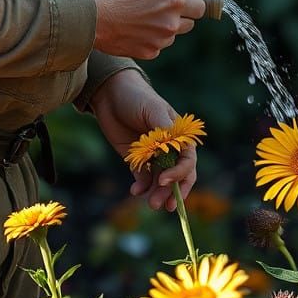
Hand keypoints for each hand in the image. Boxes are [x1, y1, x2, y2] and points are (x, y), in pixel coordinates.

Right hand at [82, 0, 206, 58]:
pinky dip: (156, 31)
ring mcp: (162, 38)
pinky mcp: (150, 51)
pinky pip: (162, 41)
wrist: (82, 22)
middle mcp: (172, 18)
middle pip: (198, 7)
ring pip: (181, 26)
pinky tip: (138, 22)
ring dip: (173, 15)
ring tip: (152, 6)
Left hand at [89, 70, 196, 210]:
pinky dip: (142, 187)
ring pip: (161, 181)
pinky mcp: (136, 159)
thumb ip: (165, 130)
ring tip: (151, 204)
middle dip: (172, 191)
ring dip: (158, 193)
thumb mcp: (153, 109)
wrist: (109, 92)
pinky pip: (143, 178)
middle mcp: (168, 148)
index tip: (165, 181)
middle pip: (177, 176)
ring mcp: (152, 155)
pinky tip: (135, 191)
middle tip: (161, 204)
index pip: (188, 161)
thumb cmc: (136, 96)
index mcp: (179, 136)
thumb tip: (176, 150)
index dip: (180, 174)